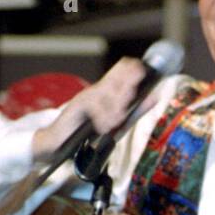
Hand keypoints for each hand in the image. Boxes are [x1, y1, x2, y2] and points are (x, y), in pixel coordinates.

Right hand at [31, 57, 150, 161]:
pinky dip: (100, 117)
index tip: (142, 74)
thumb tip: (154, 97)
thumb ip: (135, 111)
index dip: (134, 69)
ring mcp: (86, 97)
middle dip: (127, 83)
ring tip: (117, 119)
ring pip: (105, 92)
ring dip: (114, 106)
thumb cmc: (89, 134)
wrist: (59, 145)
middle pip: (116, 77)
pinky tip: (103, 127)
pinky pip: (91, 106)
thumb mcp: (117, 124)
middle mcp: (98, 90)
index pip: (122, 68)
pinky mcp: (75, 107)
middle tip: (132, 94)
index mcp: (108, 91)